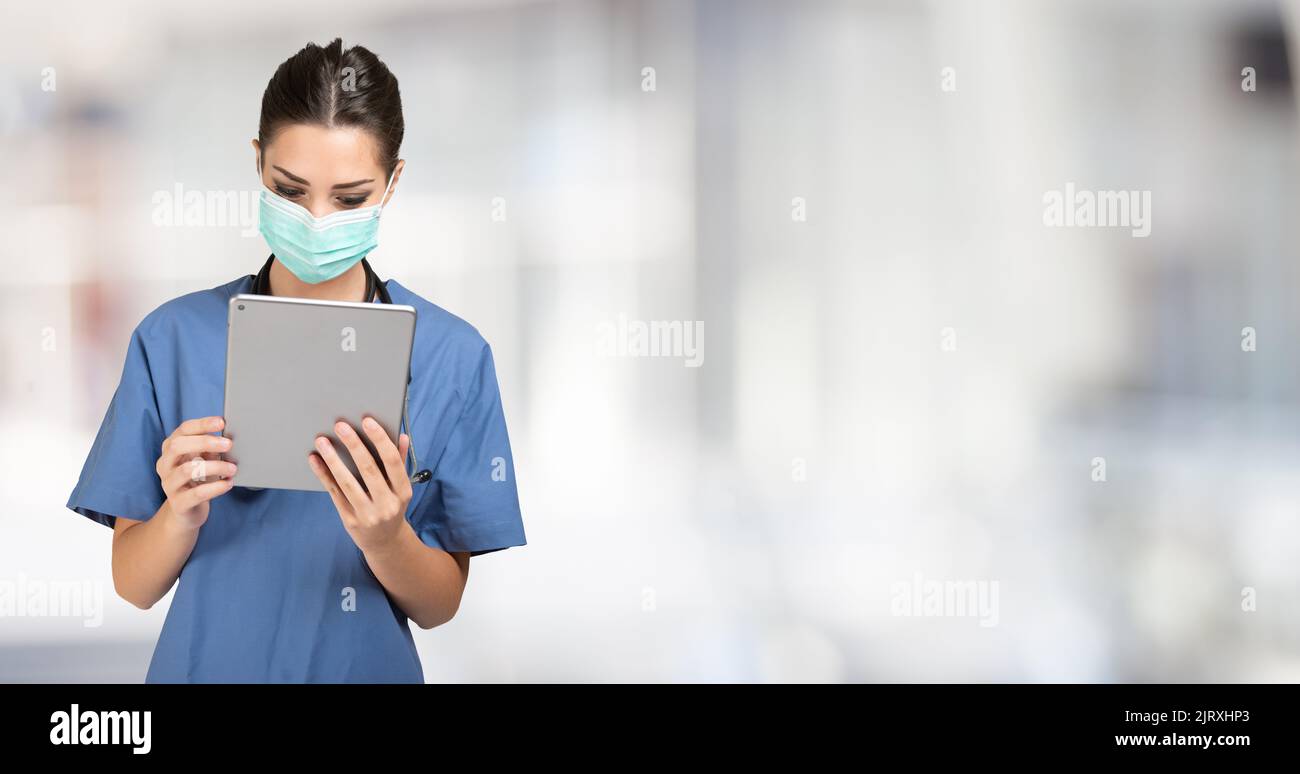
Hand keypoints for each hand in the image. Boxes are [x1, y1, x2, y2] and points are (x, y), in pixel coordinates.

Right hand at [156, 416, 236, 529]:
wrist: (186, 512)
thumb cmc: (198, 480)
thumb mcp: (204, 460)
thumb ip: (211, 449)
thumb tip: (229, 438)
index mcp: (171, 449)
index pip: (182, 430)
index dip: (202, 424)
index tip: (221, 422)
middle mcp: (165, 464)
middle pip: (178, 446)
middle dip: (205, 442)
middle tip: (229, 444)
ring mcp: (168, 484)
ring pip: (187, 470)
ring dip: (215, 466)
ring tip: (233, 468)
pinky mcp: (178, 503)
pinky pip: (196, 493)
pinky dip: (215, 487)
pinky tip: (228, 483)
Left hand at [307, 417, 412, 554]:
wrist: (384, 542)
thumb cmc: (391, 506)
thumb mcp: (400, 488)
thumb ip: (400, 462)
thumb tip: (402, 437)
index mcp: (403, 491)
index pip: (392, 461)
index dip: (380, 439)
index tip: (367, 421)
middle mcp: (387, 504)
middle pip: (369, 469)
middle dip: (354, 444)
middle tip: (341, 425)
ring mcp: (368, 514)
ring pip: (347, 481)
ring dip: (333, 459)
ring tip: (322, 441)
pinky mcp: (350, 520)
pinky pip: (334, 493)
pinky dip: (323, 474)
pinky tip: (315, 460)